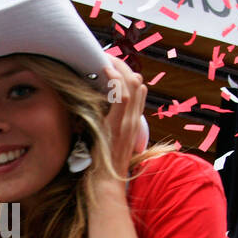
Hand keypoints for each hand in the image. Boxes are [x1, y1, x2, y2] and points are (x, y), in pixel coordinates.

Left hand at [99, 56, 147, 179]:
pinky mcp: (118, 124)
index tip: (114, 65)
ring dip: (119, 69)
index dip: (128, 75)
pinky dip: (114, 81)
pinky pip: (121, 97)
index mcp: (133, 122)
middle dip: (123, 67)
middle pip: (137, 83)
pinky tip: (105, 70)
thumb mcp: (109, 140)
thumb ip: (110, 125)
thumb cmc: (104, 164)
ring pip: (132, 86)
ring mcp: (128, 121)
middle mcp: (134, 119)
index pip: (138, 91)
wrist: (107, 181)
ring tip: (106, 58)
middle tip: (108, 56)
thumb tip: (98, 112)